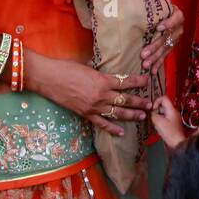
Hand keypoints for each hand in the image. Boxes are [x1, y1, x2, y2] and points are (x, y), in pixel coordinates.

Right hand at [25, 53, 150, 136]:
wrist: (48, 78)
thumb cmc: (66, 67)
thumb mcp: (87, 67)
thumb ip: (99, 73)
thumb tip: (107, 74)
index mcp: (103, 80)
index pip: (126, 82)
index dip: (138, 82)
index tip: (148, 81)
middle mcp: (101, 95)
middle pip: (125, 100)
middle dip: (139, 102)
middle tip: (150, 104)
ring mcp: (94, 107)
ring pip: (117, 113)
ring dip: (131, 115)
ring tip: (142, 116)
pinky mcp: (85, 114)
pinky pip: (102, 123)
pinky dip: (112, 128)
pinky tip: (121, 132)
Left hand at [140, 4, 184, 71]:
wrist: (166, 12)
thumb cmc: (158, 7)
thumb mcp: (156, 3)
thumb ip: (148, 4)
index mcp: (177, 15)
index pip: (175, 19)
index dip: (168, 24)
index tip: (158, 28)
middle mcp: (178, 28)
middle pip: (167, 38)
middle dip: (155, 47)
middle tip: (143, 54)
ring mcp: (175, 39)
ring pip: (165, 49)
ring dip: (155, 58)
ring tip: (145, 64)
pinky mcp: (171, 47)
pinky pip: (165, 56)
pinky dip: (158, 64)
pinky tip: (152, 71)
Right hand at [150, 95, 187, 148]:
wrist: (177, 144)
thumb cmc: (169, 133)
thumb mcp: (158, 122)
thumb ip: (153, 115)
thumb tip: (151, 113)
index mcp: (172, 109)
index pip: (164, 98)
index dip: (156, 101)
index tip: (152, 109)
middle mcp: (174, 112)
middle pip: (163, 105)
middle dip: (156, 110)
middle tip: (152, 117)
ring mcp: (174, 118)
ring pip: (163, 112)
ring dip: (157, 116)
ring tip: (155, 123)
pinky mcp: (172, 124)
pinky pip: (164, 118)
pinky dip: (160, 121)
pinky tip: (158, 127)